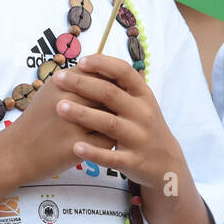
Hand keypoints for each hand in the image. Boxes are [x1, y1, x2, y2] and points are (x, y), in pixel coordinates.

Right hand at [4, 67, 113, 181]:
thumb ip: (74, 80)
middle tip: (125, 106)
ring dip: (119, 120)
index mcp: (61, 83)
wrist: (17, 152)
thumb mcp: (50, 91)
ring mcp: (71, 125)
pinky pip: (106, 141)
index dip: (113, 79)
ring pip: (110, 117)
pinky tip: (112, 140)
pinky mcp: (75, 147)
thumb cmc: (36, 120)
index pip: (98, 73)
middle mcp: (66, 100)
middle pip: (107, 94)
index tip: (119, 86)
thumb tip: (102, 69)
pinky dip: (112, 140)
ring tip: (121, 122)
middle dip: (119, 100)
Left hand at [51, 54, 185, 192]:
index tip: (81, 61)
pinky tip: (76, 146)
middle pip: (110, 94)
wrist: (166, 162)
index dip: (103, 63)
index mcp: (143, 95)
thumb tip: (89, 62)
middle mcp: (143, 113)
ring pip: (109, 123)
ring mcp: (139, 137)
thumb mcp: (140, 102)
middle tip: (58, 79)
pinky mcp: (133, 161)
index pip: (124, 71)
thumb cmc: (143, 125)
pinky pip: (111, 156)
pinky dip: (93, 152)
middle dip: (82, 85)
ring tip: (60, 107)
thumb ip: (120, 86)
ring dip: (83, 114)